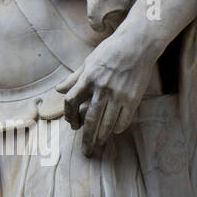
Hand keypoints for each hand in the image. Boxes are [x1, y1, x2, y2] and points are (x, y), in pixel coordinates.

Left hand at [57, 28, 155, 156]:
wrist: (138, 44)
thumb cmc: (111, 51)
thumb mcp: (89, 61)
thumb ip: (74, 78)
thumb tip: (59, 90)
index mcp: (88, 78)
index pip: (71, 101)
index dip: (69, 115)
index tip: (72, 124)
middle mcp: (102, 88)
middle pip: (90, 119)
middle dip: (87, 138)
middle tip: (86, 151)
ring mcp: (118, 94)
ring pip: (107, 123)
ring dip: (102, 136)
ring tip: (99, 143)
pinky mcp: (133, 98)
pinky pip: (124, 120)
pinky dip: (117, 128)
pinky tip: (114, 130)